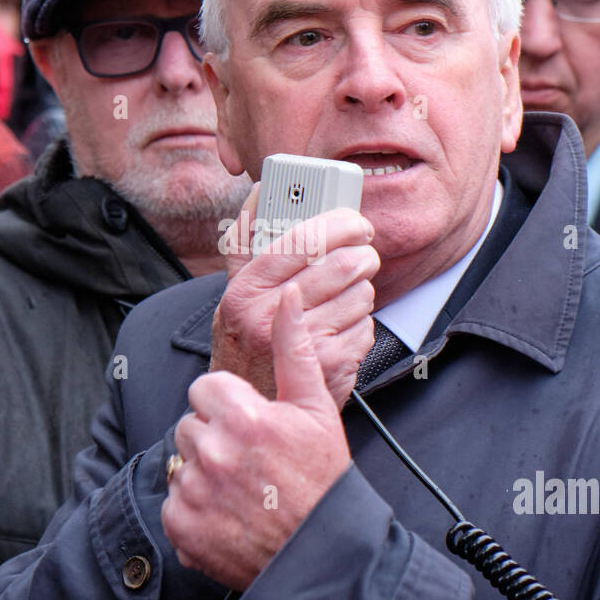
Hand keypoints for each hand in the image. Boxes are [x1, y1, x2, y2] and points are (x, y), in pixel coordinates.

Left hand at [164, 286, 352, 591]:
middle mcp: (213, 452)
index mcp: (243, 417)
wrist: (320, 554)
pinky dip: (195, 511)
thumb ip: (294, 348)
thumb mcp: (315, 409)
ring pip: (181, 464)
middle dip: (215, 439)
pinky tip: (229, 516)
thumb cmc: (323, 479)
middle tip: (252, 463)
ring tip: (242, 491)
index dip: (228, 407)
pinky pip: (174, 503)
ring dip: (203, 474)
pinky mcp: (182, 529)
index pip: (205, 389)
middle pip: (191, 425)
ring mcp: (195, 493)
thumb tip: (286, 295)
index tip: (252, 426)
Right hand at [211, 185, 377, 409]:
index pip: (301, 240)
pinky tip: (342, 329)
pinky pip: (366, 326)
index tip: (355, 222)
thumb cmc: (245, 345)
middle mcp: (269, 317)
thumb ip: (246, 243)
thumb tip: (261, 192)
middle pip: (341, 264)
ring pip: (360, 294)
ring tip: (345, 298)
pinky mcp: (330, 366)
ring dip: (361, 292)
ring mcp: (302, 343)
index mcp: (244, 291)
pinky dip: (361, 325)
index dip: (338, 224)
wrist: (253, 407)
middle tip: (363, 255)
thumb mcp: (233, 294)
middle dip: (362, 255)